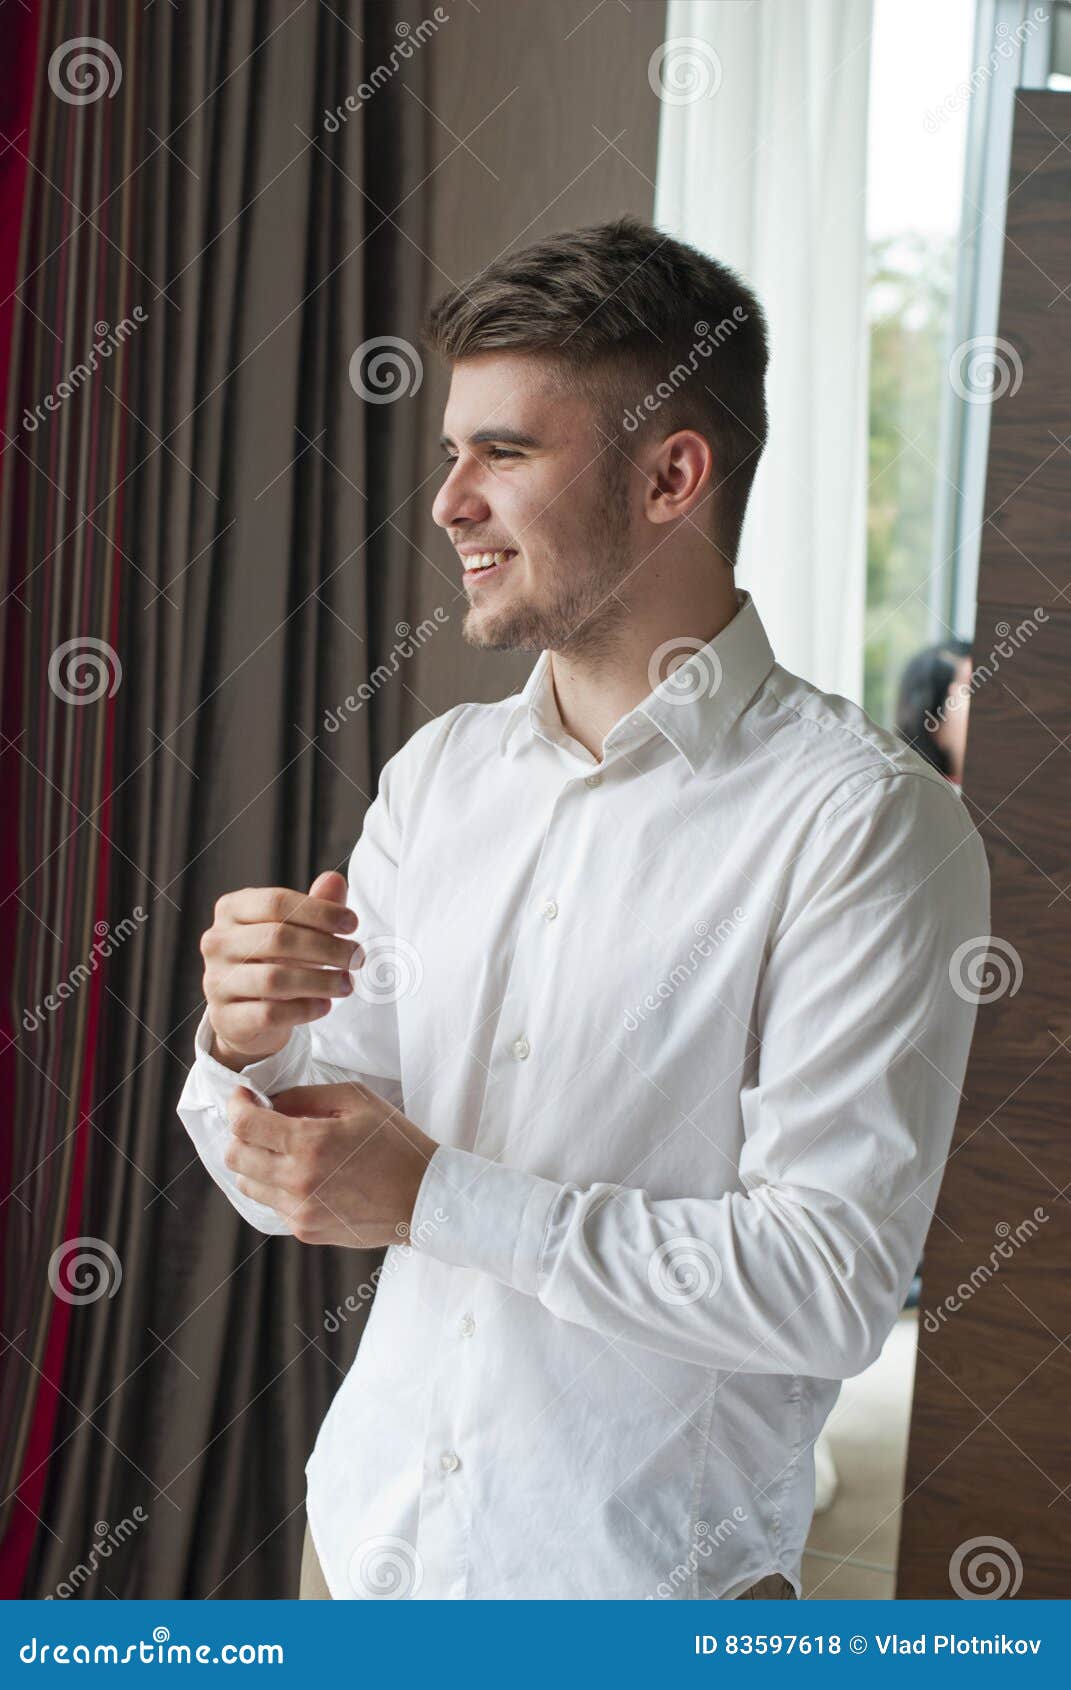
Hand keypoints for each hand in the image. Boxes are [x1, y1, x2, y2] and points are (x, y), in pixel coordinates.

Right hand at [200, 870, 363, 1066]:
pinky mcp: (226, 1018)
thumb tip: (335, 880)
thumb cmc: (274, 961)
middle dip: (327, 948)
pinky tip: (325, 1006)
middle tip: (357, 958)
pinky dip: (303, 1009)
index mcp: (231, 909)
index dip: (320, 911)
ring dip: (320, 981)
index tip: (353, 924)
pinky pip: (269, 1013)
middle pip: (278, 938)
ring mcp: (217, 981)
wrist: (244, 1015)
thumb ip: (316, 906)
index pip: (276, 902)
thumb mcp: (296, 930)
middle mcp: (217, 942)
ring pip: (274, 979)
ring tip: (347, 984)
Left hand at [223, 1080, 438, 1247]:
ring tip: (282, 1151)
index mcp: (311, 1142)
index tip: (244, 1097)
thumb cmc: (395, 1143)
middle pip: (235, 1156)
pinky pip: (272, 1203)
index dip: (236, 1104)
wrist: (424, 1197)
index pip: (245, 1125)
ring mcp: (300, 1210)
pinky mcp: (305, 1230)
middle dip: (240, 1134)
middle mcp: (298, 1180)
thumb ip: (307, 1096)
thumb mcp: (358, 1101)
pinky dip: (277, 1185)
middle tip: (260, 1123)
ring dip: (255, 1162)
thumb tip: (271, 1101)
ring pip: (247, 1184)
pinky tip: (305, 1174)